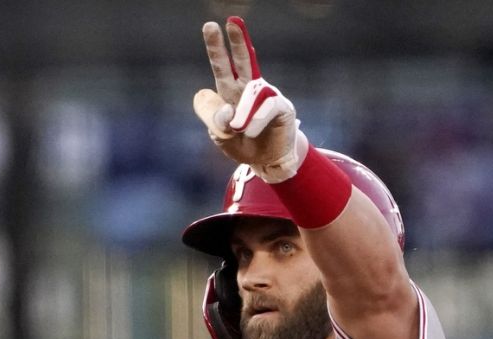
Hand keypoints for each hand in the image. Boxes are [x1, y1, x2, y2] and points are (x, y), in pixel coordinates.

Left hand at [192, 16, 304, 182]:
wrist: (268, 162)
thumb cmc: (243, 145)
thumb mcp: (220, 136)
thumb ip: (216, 122)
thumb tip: (226, 109)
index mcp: (230, 91)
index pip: (222, 66)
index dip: (216, 48)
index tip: (211, 27)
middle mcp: (249, 88)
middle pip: (241, 60)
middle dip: (236, 40)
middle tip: (228, 21)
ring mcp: (266, 95)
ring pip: (251, 91)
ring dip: (242, 112)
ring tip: (240, 130)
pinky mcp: (281, 106)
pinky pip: (266, 107)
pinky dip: (255, 121)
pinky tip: (250, 131)